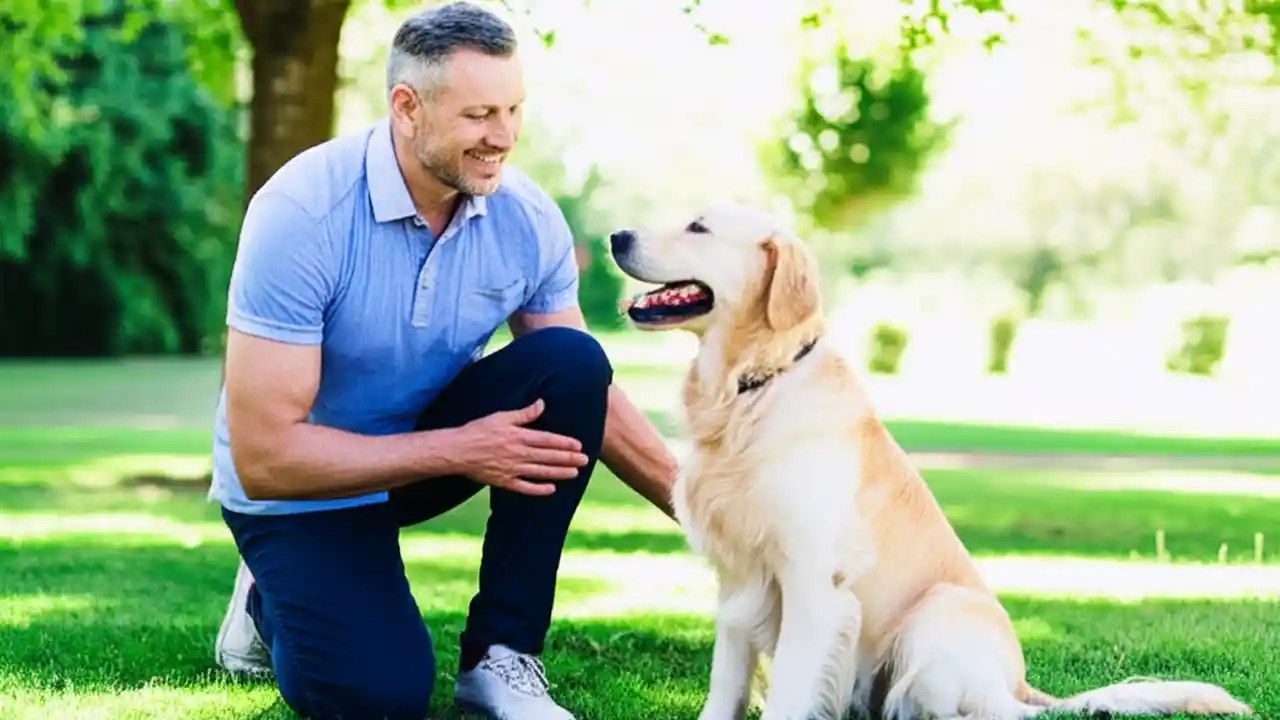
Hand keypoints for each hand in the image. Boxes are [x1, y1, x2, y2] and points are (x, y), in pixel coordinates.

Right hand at [448, 399, 587, 495]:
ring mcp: (512, 469)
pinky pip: (525, 487)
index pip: (548, 440)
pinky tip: (551, 489)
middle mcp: (518, 454)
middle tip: (585, 461)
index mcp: (519, 437)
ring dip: (559, 473)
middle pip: (548, 457)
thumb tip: (542, 404)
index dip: (564, 443)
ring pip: (541, 472)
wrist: (457, 451)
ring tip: (575, 474)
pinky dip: (538, 489)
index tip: (578, 445)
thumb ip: (524, 413)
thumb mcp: (502, 416)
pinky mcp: (504, 482)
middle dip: (568, 459)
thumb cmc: (478, 430)